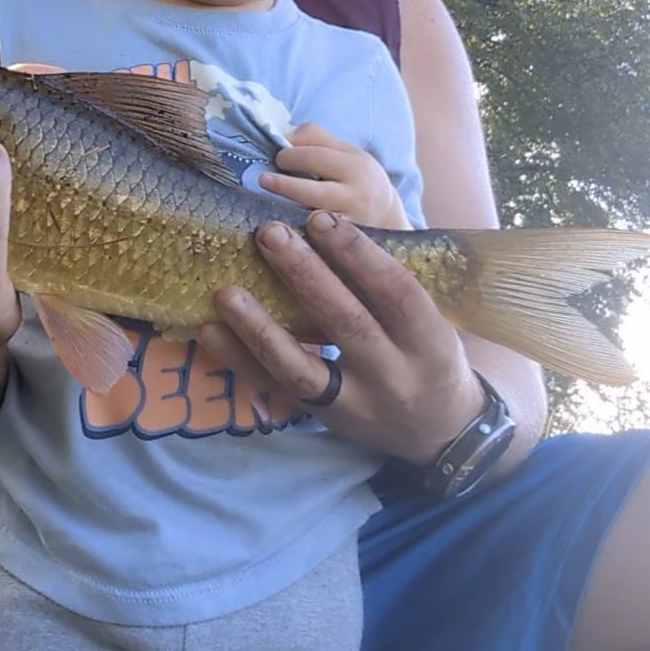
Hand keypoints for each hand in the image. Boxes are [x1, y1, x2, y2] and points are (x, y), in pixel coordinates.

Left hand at [201, 210, 484, 465]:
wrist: (437, 432)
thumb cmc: (429, 356)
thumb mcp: (432, 322)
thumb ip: (388, 287)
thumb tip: (326, 229)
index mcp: (430, 342)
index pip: (396, 293)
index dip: (358, 254)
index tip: (320, 218)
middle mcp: (394, 375)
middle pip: (346, 323)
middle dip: (305, 275)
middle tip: (269, 233)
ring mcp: (355, 403)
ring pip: (302, 368)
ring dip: (260, 327)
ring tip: (226, 291)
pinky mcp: (322, 418)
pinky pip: (275, 389)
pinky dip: (240, 360)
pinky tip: (212, 331)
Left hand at [260, 122, 410, 227]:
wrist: (386, 216)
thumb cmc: (356, 179)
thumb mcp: (345, 152)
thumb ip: (316, 138)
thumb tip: (284, 135)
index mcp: (356, 167)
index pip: (317, 157)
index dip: (290, 155)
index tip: (277, 158)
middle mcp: (356, 197)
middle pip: (314, 191)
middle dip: (285, 184)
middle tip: (264, 179)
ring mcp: (350, 225)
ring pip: (314, 220)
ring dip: (287, 211)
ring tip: (266, 201)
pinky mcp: (343, 246)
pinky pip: (316, 241)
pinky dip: (297, 234)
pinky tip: (281, 228)